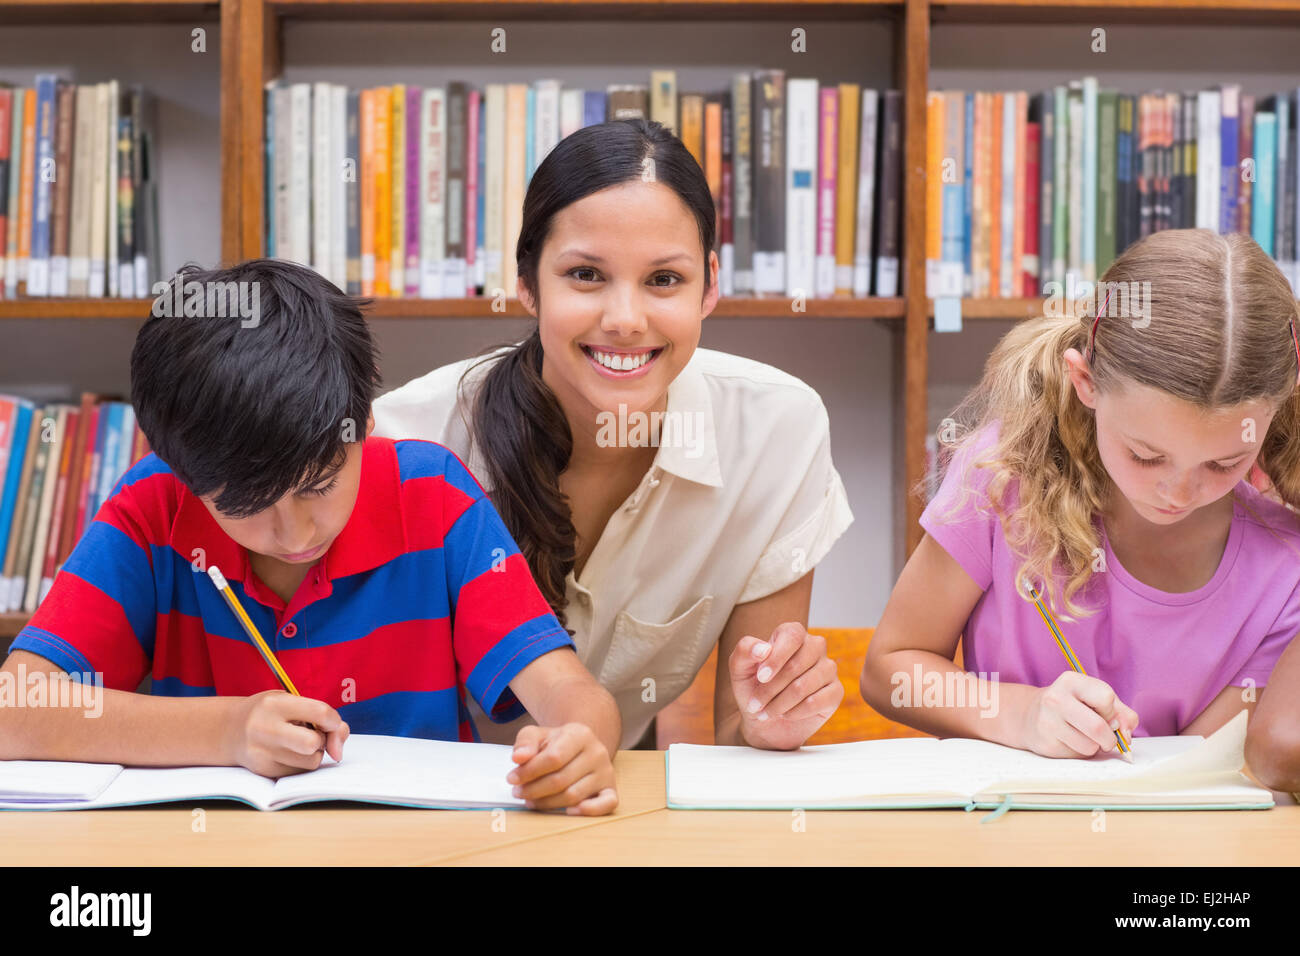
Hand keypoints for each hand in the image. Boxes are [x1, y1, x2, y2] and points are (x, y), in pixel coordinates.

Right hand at [227, 690, 348, 777]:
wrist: (230, 730)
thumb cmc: (271, 713)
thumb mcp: (292, 702)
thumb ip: (324, 717)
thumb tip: (338, 751)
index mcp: (275, 704)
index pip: (320, 712)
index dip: (334, 720)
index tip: (330, 722)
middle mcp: (265, 728)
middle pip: (312, 743)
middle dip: (323, 741)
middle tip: (315, 735)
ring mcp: (262, 753)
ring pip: (311, 762)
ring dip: (315, 754)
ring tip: (300, 743)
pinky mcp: (264, 771)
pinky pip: (300, 772)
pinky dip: (302, 763)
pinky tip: (289, 752)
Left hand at [506, 723, 617, 815]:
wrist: (581, 748)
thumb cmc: (557, 743)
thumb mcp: (538, 735)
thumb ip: (525, 742)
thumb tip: (518, 758)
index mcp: (580, 734)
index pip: (553, 758)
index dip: (529, 772)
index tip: (512, 778)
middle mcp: (597, 752)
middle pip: (561, 780)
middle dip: (534, 790)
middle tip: (518, 792)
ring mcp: (606, 771)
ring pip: (573, 796)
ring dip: (547, 803)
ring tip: (531, 800)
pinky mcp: (611, 789)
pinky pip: (606, 804)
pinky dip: (588, 811)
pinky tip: (568, 811)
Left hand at [729, 622, 843, 749]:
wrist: (764, 721)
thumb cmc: (752, 688)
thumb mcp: (739, 668)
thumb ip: (745, 650)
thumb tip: (763, 649)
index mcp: (793, 634)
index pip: (792, 636)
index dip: (776, 657)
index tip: (760, 677)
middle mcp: (814, 647)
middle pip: (796, 664)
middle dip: (770, 689)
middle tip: (756, 703)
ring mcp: (828, 668)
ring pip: (804, 686)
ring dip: (779, 704)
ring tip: (767, 711)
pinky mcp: (835, 692)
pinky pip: (816, 702)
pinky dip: (794, 712)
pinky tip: (786, 714)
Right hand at [1020, 672, 1138, 757]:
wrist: (1030, 716)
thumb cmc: (1073, 706)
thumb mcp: (1096, 699)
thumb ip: (1121, 713)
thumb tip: (1126, 736)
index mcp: (1071, 681)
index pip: (1106, 697)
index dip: (1111, 711)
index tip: (1104, 714)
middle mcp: (1055, 699)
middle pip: (1098, 727)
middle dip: (1110, 739)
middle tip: (1106, 738)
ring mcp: (1048, 721)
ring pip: (1090, 746)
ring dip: (1094, 747)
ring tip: (1083, 736)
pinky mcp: (1046, 743)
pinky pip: (1077, 755)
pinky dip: (1081, 752)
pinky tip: (1070, 741)